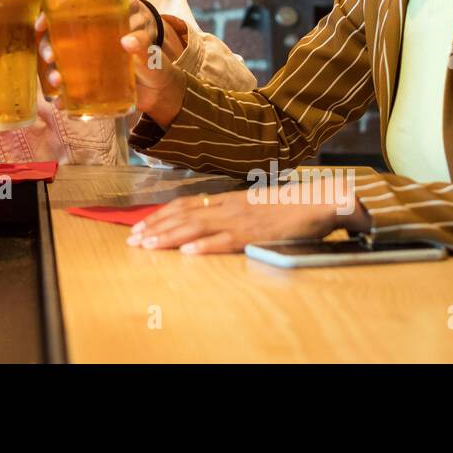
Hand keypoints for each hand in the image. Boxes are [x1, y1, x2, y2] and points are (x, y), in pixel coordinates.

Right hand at [36, 3, 186, 125]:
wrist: (161, 91)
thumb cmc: (156, 62)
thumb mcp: (151, 52)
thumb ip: (143, 45)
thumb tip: (125, 42)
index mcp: (104, 18)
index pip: (70, 10)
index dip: (50, 15)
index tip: (42, 24)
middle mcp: (89, 37)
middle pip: (58, 36)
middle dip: (47, 46)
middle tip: (50, 58)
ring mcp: (86, 59)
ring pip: (59, 60)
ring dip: (52, 70)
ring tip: (56, 82)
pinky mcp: (88, 81)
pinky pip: (69, 85)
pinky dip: (63, 95)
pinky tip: (59, 103)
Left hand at [126, 187, 343, 253]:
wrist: (320, 201)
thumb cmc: (290, 205)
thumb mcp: (255, 204)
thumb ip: (235, 210)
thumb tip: (215, 218)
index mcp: (229, 199)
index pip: (186, 204)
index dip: (161, 215)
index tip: (140, 225)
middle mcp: (229, 207)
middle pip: (184, 216)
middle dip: (155, 228)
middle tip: (132, 241)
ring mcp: (241, 220)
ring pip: (196, 228)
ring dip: (169, 237)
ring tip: (147, 246)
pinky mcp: (256, 235)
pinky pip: (226, 241)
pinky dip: (205, 247)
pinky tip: (187, 253)